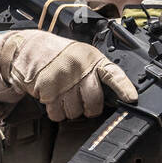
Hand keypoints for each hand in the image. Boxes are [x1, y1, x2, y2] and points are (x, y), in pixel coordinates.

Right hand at [0, 30, 136, 120]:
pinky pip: (57, 113)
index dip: (124, 88)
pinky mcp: (48, 89)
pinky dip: (55, 111)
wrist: (30, 49)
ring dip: (70, 110)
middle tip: (83, 103)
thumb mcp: (82, 56)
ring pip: (75, 111)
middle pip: (94, 102)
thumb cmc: (60, 55)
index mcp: (92, 59)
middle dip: (90, 108)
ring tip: (63, 96)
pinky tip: (53, 98)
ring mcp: (63, 80)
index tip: (131, 98)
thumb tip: (113, 95)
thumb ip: (96, 72)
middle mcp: (80, 68)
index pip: (112, 74)